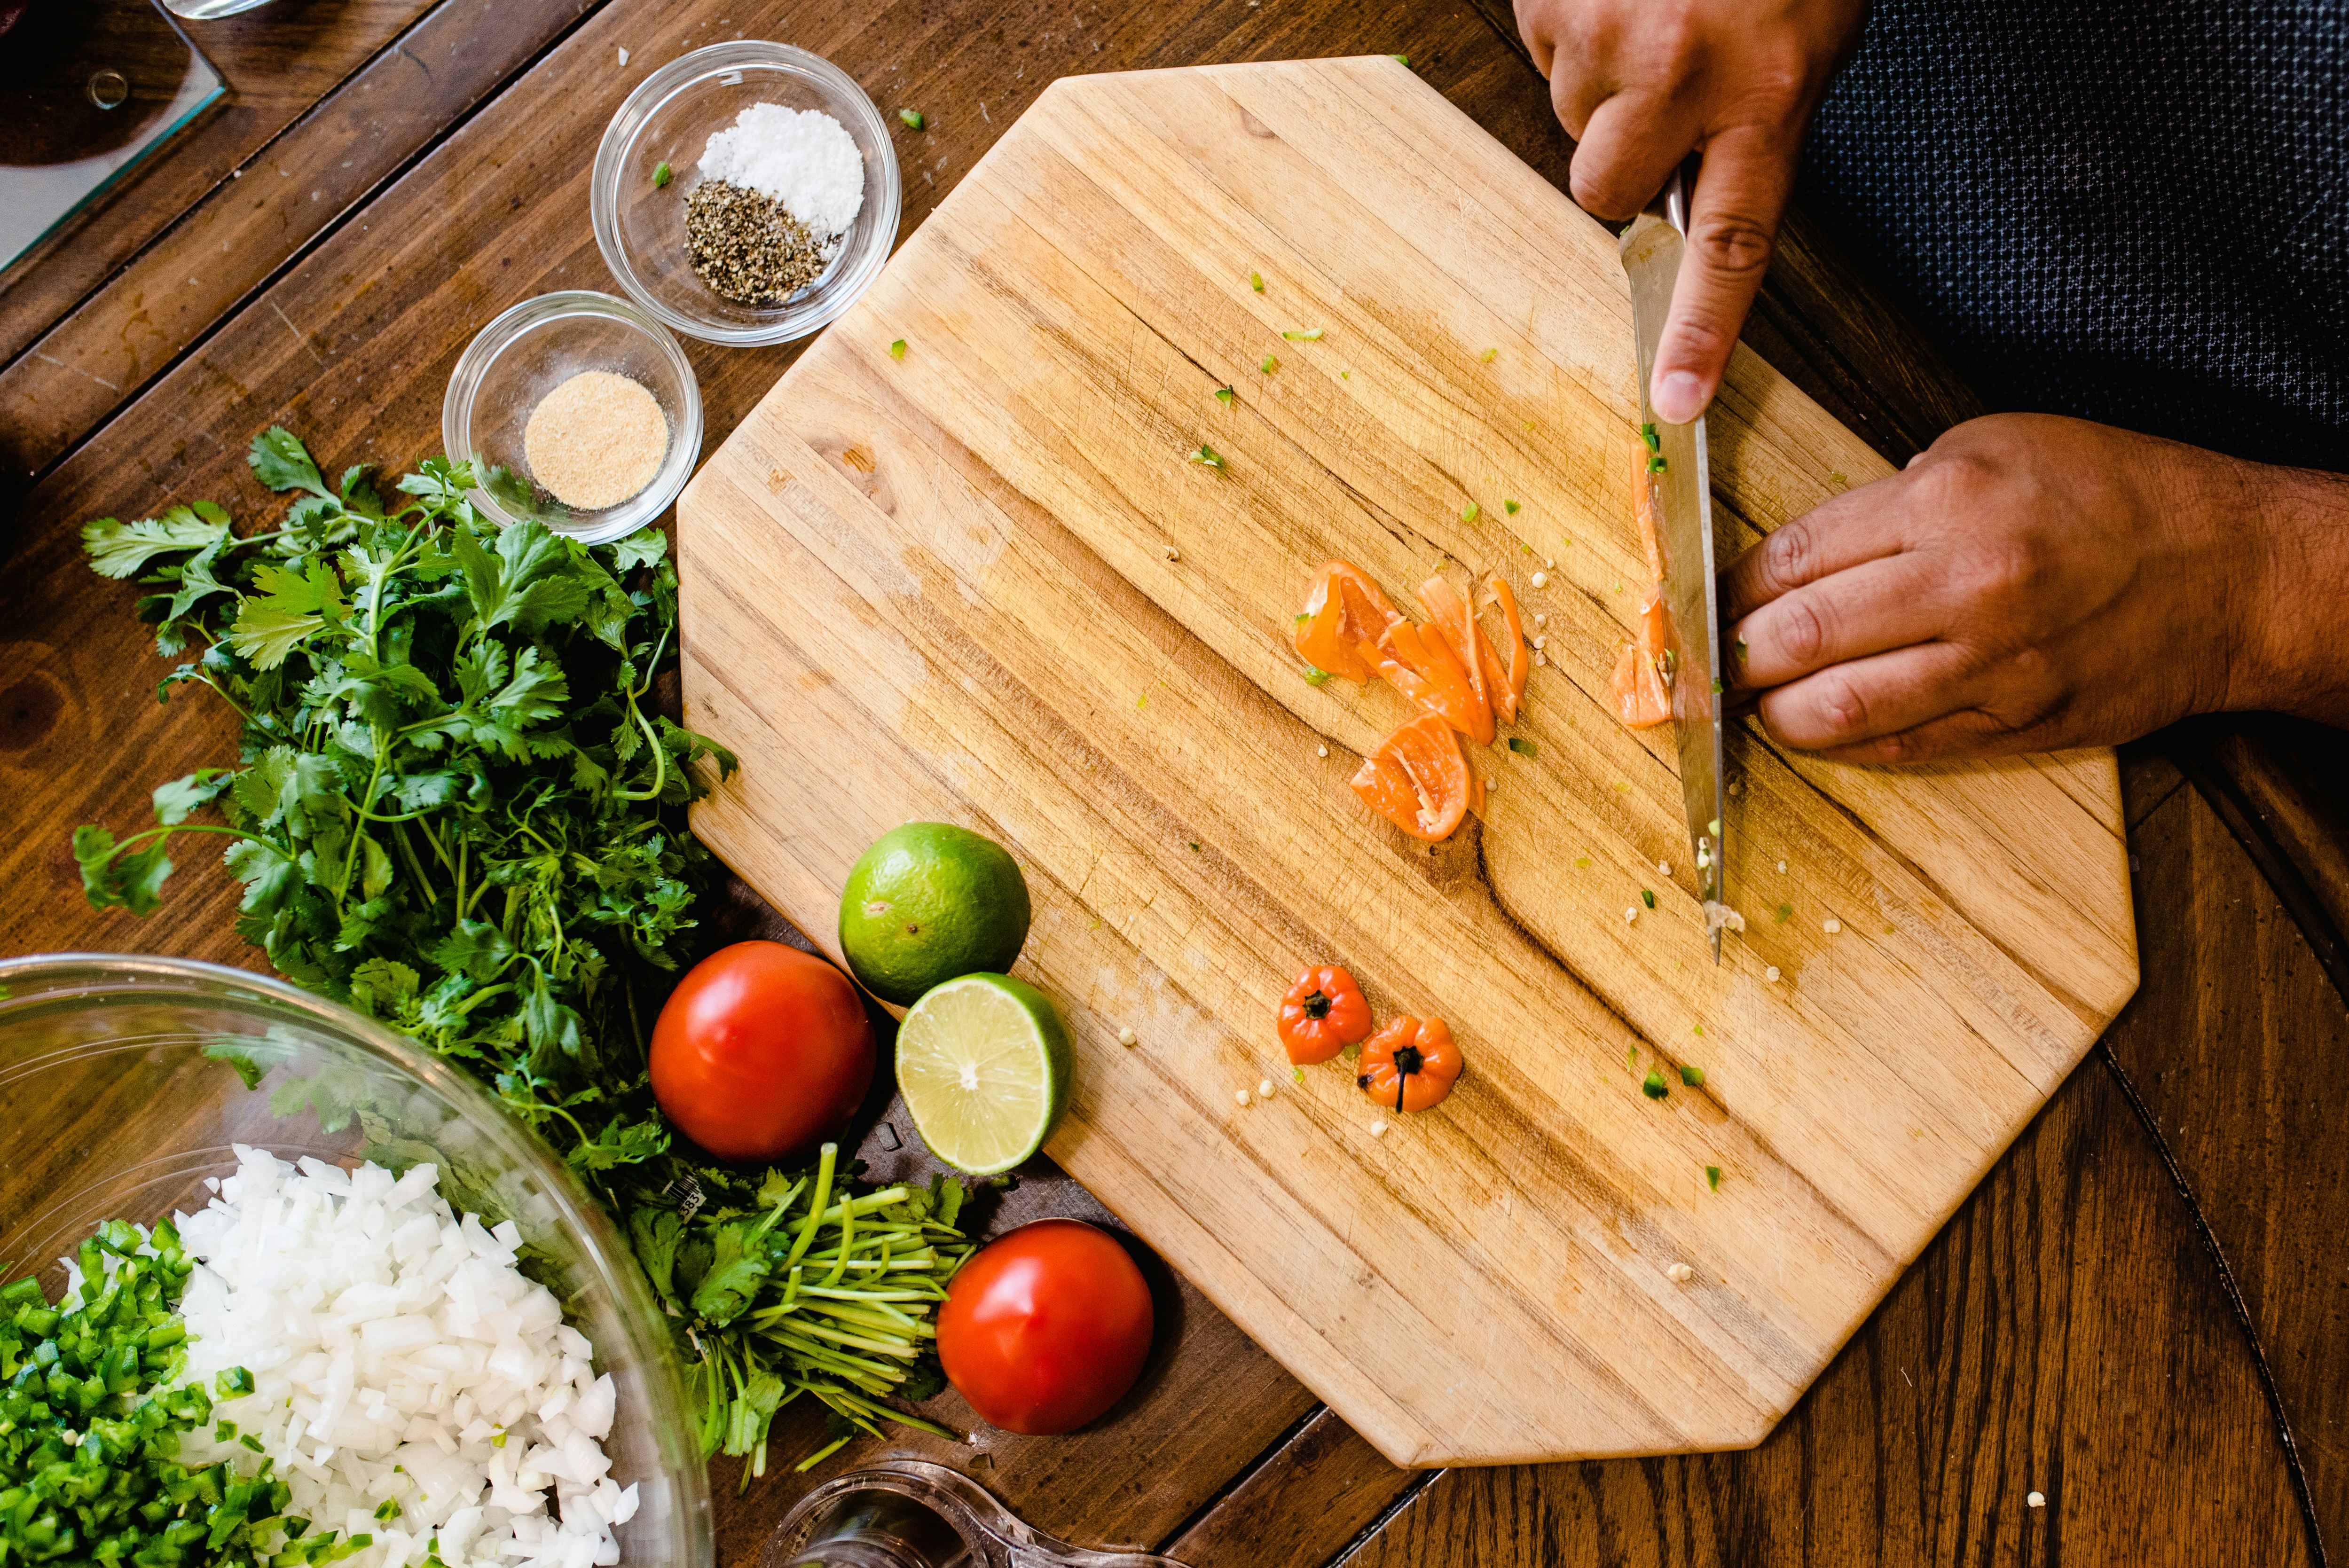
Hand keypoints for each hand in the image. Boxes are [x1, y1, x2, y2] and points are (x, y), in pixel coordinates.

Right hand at [1513, 0, 1865, 421]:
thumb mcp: (1809, 39)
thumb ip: (1753, 124)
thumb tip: (1688, 191)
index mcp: (1766, 96)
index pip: (1731, 247)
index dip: (1699, 330)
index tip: (1673, 402)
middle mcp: (1682, 74)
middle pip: (1604, 187)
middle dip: (1616, 153)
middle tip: (1659, 85)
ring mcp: (1607, 32)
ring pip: (1569, 110)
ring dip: (1599, 71)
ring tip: (1650, 2)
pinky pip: (1542, 38)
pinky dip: (1571, 14)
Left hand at [1721, 414, 2348, 762]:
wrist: (2234, 571)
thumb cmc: (2114, 494)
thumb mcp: (1994, 448)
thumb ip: (1890, 499)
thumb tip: (1795, 555)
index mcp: (1947, 501)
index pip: (1791, 556)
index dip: (1726, 588)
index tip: (1699, 601)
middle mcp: (1964, 585)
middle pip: (1795, 637)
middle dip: (1733, 655)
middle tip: (1709, 660)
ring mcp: (1991, 666)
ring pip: (1834, 710)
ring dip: (1774, 712)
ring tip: (1753, 701)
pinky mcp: (2016, 724)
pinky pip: (1899, 748)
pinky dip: (1843, 745)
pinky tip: (1817, 728)